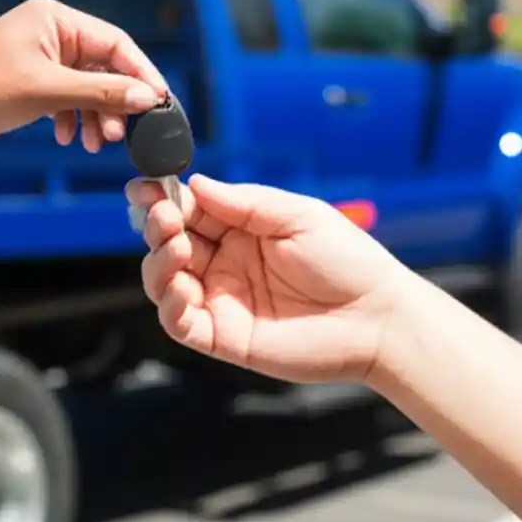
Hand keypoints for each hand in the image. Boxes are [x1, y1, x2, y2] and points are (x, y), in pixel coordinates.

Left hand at [0, 0, 169, 149]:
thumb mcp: (46, 92)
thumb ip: (101, 94)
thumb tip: (149, 98)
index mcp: (56, 18)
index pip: (116, 43)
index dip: (141, 74)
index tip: (160, 104)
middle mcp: (51, 31)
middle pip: (104, 66)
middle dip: (114, 102)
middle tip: (120, 134)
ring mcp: (40, 54)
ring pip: (86, 85)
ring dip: (95, 115)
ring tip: (96, 142)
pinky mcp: (30, 77)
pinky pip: (66, 95)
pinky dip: (71, 117)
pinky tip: (67, 137)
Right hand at [127, 174, 418, 383]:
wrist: (377, 318)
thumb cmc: (346, 260)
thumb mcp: (296, 215)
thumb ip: (243, 202)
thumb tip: (195, 184)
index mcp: (240, 230)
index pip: (189, 210)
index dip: (162, 198)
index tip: (145, 186)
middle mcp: (224, 263)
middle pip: (168, 242)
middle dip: (156, 225)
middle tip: (163, 215)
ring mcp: (221, 300)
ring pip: (164, 281)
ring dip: (158, 261)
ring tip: (176, 246)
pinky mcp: (223, 337)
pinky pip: (179, 323)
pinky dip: (170, 305)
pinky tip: (182, 287)